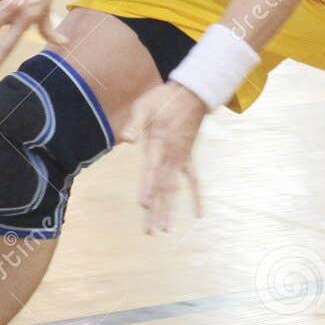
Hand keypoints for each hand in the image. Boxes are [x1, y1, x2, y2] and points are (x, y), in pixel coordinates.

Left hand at [120, 81, 206, 233]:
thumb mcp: (144, 105)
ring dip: (169, 209)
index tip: (144, 205)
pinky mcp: (188, 157)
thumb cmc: (163, 98)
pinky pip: (194, 180)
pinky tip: (199, 214)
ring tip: (165, 230)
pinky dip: (196, 196)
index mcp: (159, 143)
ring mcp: (181, 158)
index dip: (147, 187)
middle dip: (156, 210)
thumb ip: (134, 123)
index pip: (152, 170)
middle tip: (150, 232)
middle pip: (162, 186)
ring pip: (175, 188)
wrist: (192, 92)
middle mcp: (172, 155)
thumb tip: (126, 140)